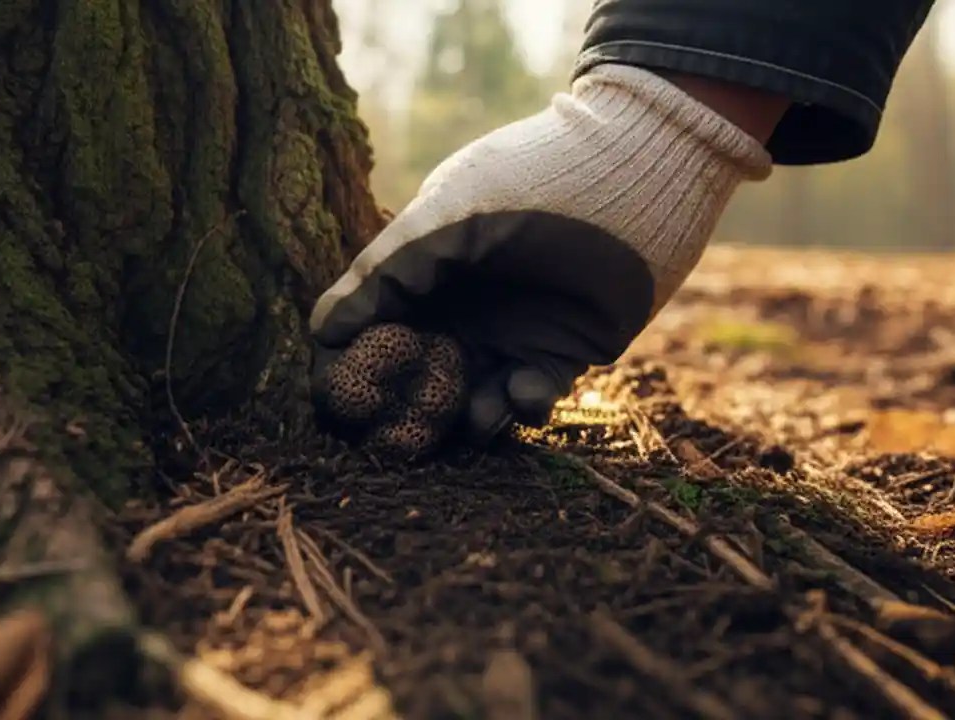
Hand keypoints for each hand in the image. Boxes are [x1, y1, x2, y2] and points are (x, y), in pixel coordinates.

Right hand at [310, 65, 770, 448]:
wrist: (634, 171)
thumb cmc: (527, 183)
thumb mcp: (444, 220)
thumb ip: (383, 274)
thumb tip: (320, 330)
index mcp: (420, 278)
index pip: (368, 337)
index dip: (352, 372)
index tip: (349, 401)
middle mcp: (457, 311)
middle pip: (413, 383)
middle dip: (406, 412)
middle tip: (410, 429)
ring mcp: (508, 336)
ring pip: (469, 402)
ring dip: (464, 418)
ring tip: (473, 412)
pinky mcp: (562, 355)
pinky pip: (530, 400)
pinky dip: (522, 406)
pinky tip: (524, 390)